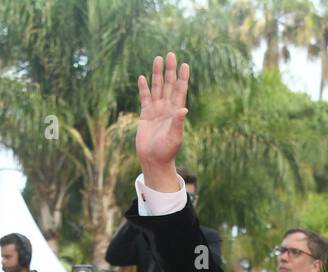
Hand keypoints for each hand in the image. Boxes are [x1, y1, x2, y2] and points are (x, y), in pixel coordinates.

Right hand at [136, 52, 188, 177]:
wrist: (153, 161)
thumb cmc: (166, 151)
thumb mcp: (175, 137)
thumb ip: (178, 122)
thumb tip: (184, 108)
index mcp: (175, 112)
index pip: (180, 91)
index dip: (182, 78)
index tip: (185, 65)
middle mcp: (166, 109)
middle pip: (169, 85)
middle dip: (170, 70)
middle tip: (171, 54)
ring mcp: (156, 110)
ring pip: (157, 87)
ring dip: (157, 74)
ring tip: (158, 59)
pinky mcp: (145, 115)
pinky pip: (144, 97)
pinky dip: (144, 87)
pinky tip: (142, 77)